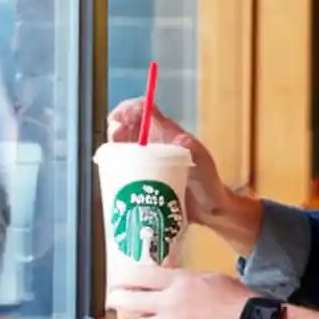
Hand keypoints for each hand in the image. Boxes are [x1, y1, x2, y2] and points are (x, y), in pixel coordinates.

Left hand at [106, 267, 256, 318]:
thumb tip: (164, 273)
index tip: (116, 280)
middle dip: (117, 300)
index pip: (138, 275)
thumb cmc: (237, 300)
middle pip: (127, 301)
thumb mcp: (209, 278)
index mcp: (178, 282)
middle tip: (115, 301)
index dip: (122, 277)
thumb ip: (183, 277)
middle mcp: (169, 304)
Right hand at [107, 98, 230, 226]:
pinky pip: (122, 168)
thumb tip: (180, 138)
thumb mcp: (203, 163)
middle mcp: (153, 143)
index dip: (129, 108)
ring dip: (112, 150)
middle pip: (127, 127)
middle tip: (115, 143)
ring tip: (111, 161)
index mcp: (166, 133)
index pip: (145, 110)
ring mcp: (146, 161)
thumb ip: (193, 149)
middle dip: (116, 129)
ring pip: (122, 147)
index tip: (119, 118)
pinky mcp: (141, 178)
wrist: (207, 210)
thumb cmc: (207, 182)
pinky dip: (113, 169)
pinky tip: (111, 177)